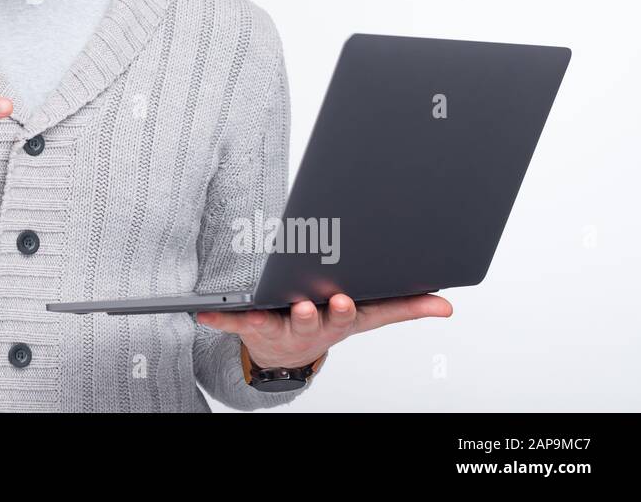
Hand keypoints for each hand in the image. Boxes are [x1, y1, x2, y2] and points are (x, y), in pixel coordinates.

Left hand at [195, 293, 453, 368]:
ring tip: (258, 304)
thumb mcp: (369, 315)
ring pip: (276, 321)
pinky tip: (201, 314)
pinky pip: (234, 322)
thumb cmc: (332, 320)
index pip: (346, 315)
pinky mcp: (253, 325)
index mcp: (337, 318)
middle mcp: (309, 324)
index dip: (344, 308)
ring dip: (268, 315)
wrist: (291, 350)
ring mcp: (280, 326)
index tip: (343, 298)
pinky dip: (218, 319)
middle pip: (311, 319)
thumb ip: (407, 306)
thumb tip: (448, 305)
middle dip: (311, 312)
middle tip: (308, 303)